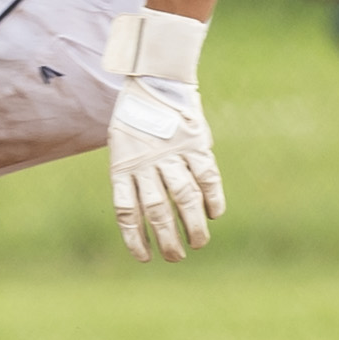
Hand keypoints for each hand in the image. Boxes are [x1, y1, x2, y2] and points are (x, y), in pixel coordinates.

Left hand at [101, 8, 222, 261]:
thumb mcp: (123, 147)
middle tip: (176, 257)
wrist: (153, 81)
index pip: (127, 211)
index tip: (144, 258)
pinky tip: (215, 214)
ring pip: (184, 198)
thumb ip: (134, 177)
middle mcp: (146, 163)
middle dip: (167, 239)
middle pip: (157, 211)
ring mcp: (172, 154)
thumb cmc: (136, 121)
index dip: (134, 237)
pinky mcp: (195, 144)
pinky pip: (207, 176)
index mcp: (123, 166)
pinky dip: (214, 197)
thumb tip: (145, 217)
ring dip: (193, 224)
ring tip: (198, 243)